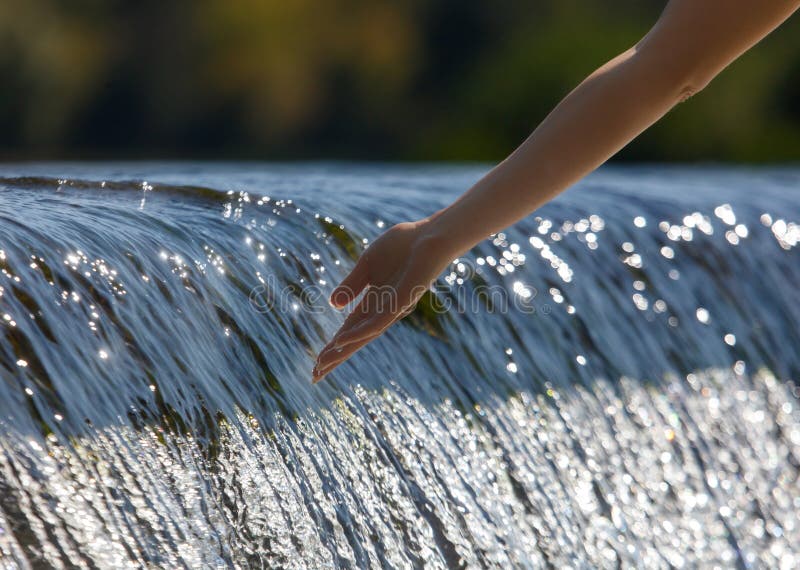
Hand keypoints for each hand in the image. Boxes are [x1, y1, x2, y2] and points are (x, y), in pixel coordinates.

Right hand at [312, 219, 453, 382]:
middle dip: (335, 357)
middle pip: (355, 339)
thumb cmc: (402, 247)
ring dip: (343, 350)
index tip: (317, 365)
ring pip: (364, 336)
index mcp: (374, 302)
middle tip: (315, 376)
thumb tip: (333, 305)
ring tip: (323, 364)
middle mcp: (383, 310)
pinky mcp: (402, 300)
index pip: (349, 330)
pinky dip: (358, 332)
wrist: (428, 235)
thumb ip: (352, 284)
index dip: (333, 347)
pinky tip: (342, 340)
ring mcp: (393, 308)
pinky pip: (377, 321)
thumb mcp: (367, 264)